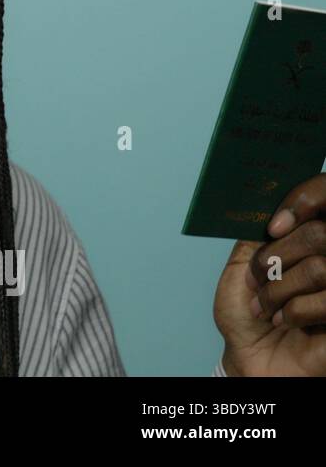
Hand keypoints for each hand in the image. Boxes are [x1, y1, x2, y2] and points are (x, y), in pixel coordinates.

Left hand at [213, 172, 325, 375]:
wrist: (251, 361)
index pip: (324, 196)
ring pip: (321, 268)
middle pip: (318, 234)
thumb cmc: (247, 315)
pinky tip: (286, 322)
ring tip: (265, 308)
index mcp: (310, 242)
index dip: (305, 200)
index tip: (273, 225)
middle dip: (276, 258)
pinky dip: (296, 312)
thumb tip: (263, 203)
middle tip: (257, 279)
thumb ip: (255, 236)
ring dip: (279, 290)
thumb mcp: (241, 269)